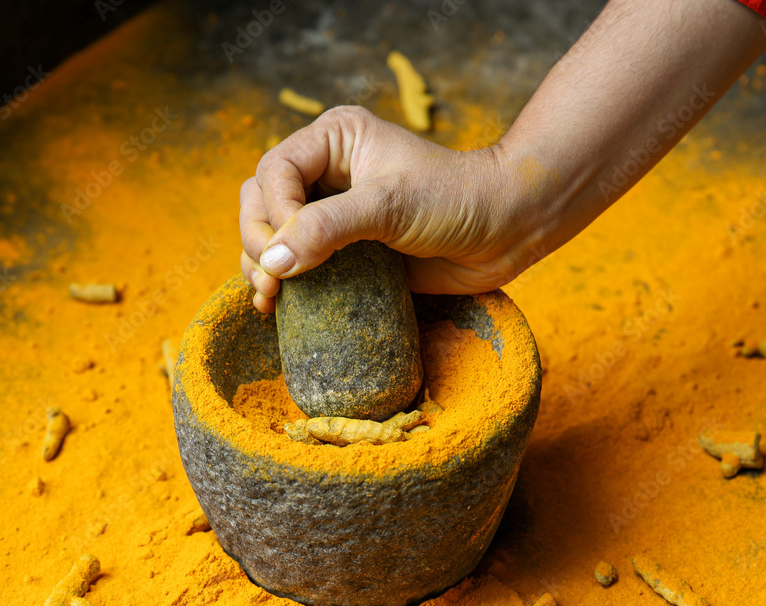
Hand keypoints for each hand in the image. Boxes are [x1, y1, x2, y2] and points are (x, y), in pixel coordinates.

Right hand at [238, 106, 543, 312]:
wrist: (507, 231)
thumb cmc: (457, 200)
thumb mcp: (390, 205)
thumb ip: (328, 229)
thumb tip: (272, 261)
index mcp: (335, 140)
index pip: (274, 171)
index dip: (274, 212)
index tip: (290, 248)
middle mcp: (327, 172)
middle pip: (262, 202)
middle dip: (258, 240)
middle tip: (271, 281)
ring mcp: (334, 212)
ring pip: (272, 233)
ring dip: (261, 264)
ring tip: (270, 298)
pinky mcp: (346, 250)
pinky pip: (299, 263)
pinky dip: (282, 282)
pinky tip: (277, 306)